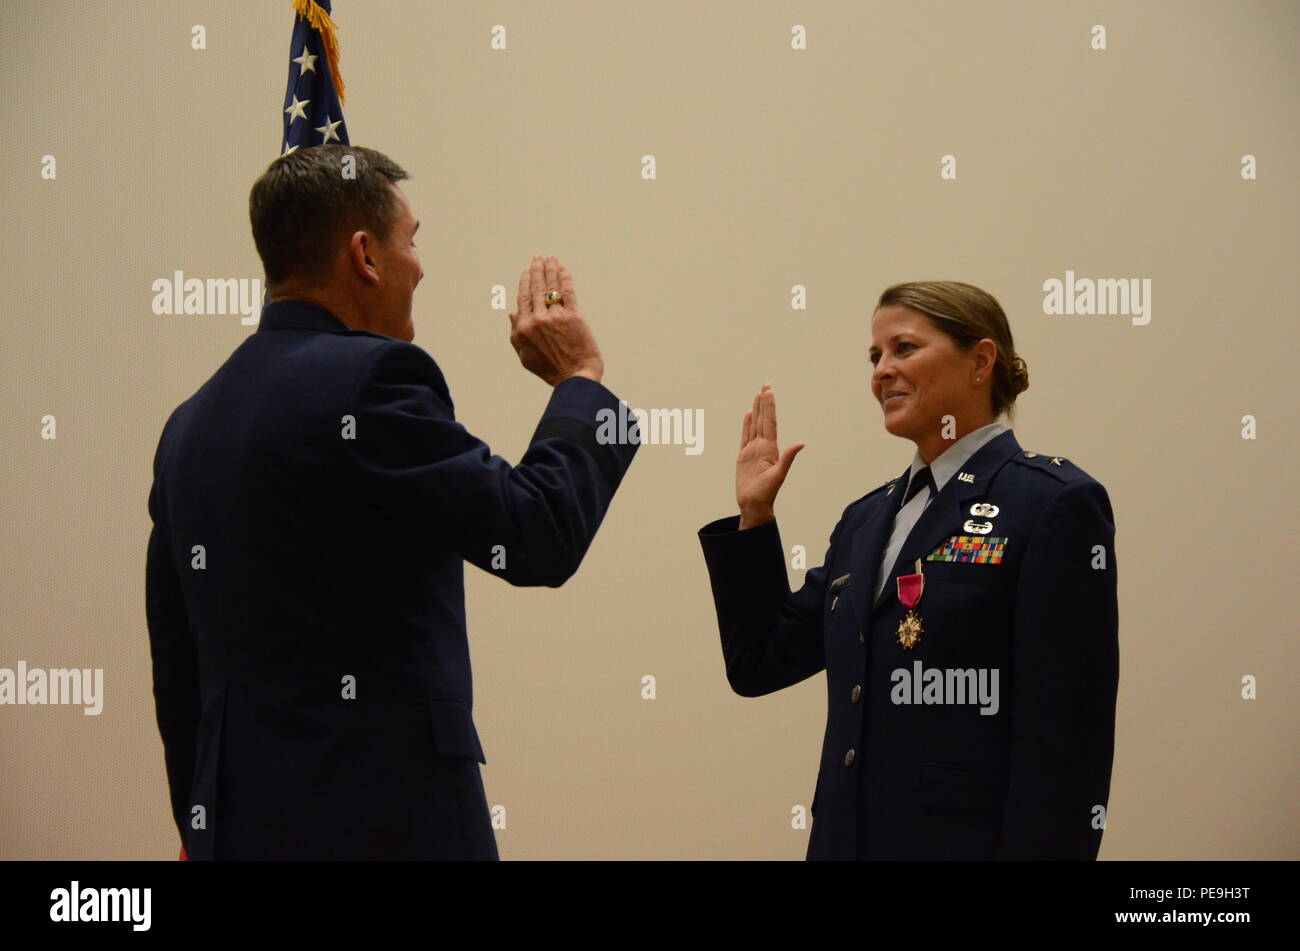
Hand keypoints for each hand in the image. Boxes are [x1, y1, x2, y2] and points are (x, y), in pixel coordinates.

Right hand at [508, 255, 603, 385]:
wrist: (575, 377)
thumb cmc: (550, 370)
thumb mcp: (526, 356)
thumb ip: (516, 333)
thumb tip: (511, 313)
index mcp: (524, 328)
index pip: (524, 298)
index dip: (526, 282)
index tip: (528, 271)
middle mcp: (538, 319)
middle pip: (537, 288)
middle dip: (538, 270)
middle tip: (539, 257)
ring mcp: (556, 317)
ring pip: (552, 287)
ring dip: (551, 270)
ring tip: (551, 259)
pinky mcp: (574, 316)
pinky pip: (568, 292)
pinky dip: (565, 279)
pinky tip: (564, 270)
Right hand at [736, 384, 804, 528]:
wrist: (754, 504)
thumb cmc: (766, 493)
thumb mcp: (778, 475)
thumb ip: (788, 458)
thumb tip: (801, 443)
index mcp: (771, 449)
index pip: (770, 422)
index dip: (769, 407)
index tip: (768, 391)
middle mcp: (763, 446)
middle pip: (763, 419)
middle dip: (764, 402)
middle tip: (765, 385)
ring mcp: (753, 450)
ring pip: (754, 425)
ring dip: (756, 410)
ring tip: (757, 395)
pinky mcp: (744, 456)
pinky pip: (745, 436)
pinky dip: (746, 425)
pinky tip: (748, 415)